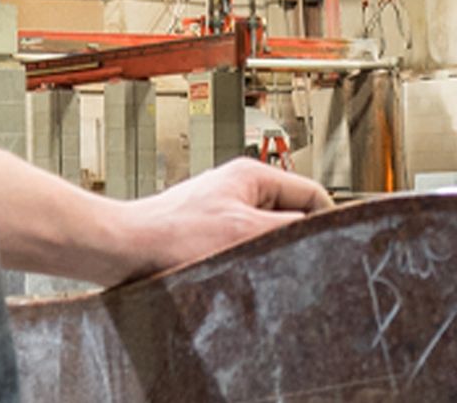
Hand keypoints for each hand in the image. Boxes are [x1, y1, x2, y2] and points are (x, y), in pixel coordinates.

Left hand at [102, 158, 331, 282]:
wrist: (121, 250)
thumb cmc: (170, 236)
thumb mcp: (243, 234)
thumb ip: (288, 230)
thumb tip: (321, 234)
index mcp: (252, 176)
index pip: (311, 194)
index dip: (327, 222)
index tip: (335, 249)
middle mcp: (238, 189)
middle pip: (290, 216)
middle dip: (295, 242)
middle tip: (299, 268)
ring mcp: (222, 210)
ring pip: (266, 235)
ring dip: (268, 255)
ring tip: (262, 274)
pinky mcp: (205, 234)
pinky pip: (242, 247)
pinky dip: (246, 262)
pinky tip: (240, 280)